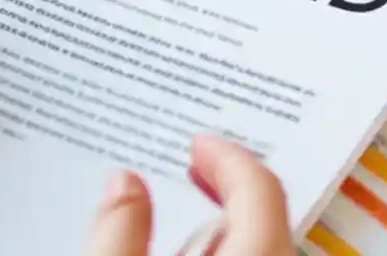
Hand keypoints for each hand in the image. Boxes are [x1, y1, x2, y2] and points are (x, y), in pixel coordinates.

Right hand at [83, 134, 293, 255]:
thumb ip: (118, 232)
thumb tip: (124, 183)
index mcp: (252, 255)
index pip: (260, 190)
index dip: (229, 157)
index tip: (199, 142)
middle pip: (268, 217)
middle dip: (228, 187)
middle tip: (195, 165)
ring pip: (264, 246)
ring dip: (228, 226)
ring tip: (184, 215)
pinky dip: (231, 249)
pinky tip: (187, 253)